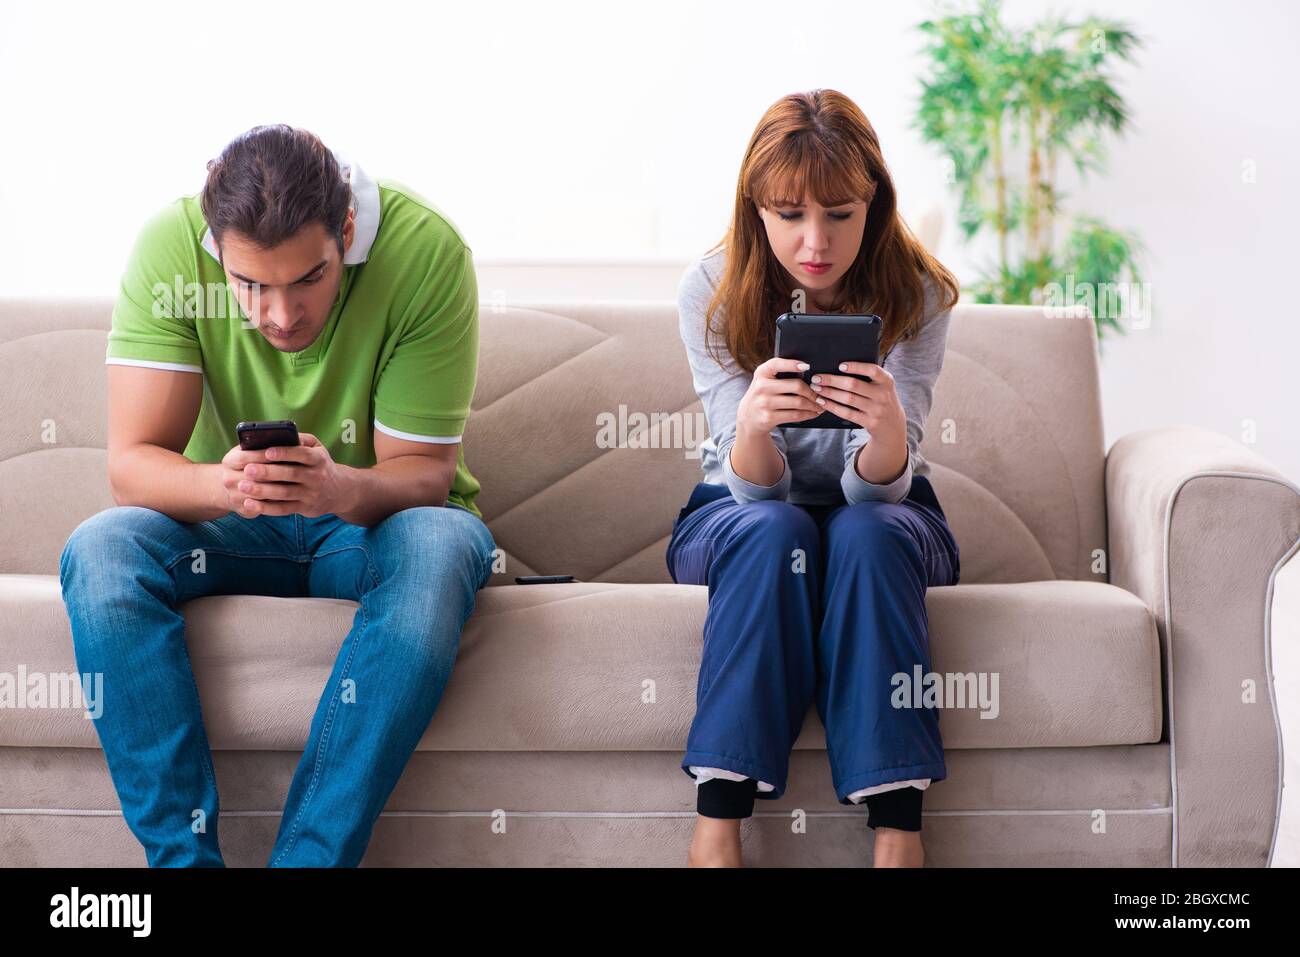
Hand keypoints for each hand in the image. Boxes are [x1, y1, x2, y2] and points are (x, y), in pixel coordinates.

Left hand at [220, 432, 353, 517]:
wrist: (338, 490)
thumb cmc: (319, 464)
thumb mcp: (317, 448)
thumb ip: (300, 440)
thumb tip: (279, 433)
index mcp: (318, 459)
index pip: (302, 454)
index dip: (285, 453)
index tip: (267, 452)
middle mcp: (316, 476)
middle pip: (291, 474)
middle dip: (268, 472)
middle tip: (248, 469)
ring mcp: (311, 494)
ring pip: (285, 493)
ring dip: (263, 491)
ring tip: (243, 486)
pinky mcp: (304, 508)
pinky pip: (283, 509)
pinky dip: (266, 508)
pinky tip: (250, 504)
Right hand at [736, 357, 823, 434]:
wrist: (749, 416)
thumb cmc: (764, 393)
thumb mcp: (765, 379)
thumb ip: (780, 373)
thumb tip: (809, 373)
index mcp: (762, 373)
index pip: (777, 364)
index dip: (792, 364)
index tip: (807, 366)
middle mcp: (761, 387)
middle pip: (796, 386)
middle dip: (813, 391)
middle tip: (821, 393)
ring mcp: (764, 404)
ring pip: (798, 403)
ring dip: (814, 404)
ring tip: (820, 404)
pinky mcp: (769, 418)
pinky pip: (795, 415)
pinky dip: (808, 414)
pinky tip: (813, 412)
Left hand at [807, 362, 905, 438]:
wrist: (892, 424)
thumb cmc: (880, 398)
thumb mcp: (882, 386)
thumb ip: (868, 377)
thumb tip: (839, 367)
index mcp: (887, 381)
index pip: (873, 370)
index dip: (856, 367)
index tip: (840, 365)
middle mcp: (883, 394)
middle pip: (854, 385)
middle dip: (832, 380)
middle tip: (817, 378)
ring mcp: (876, 409)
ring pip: (848, 399)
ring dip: (829, 393)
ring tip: (816, 388)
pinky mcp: (869, 422)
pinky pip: (847, 413)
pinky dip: (832, 406)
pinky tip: (822, 401)